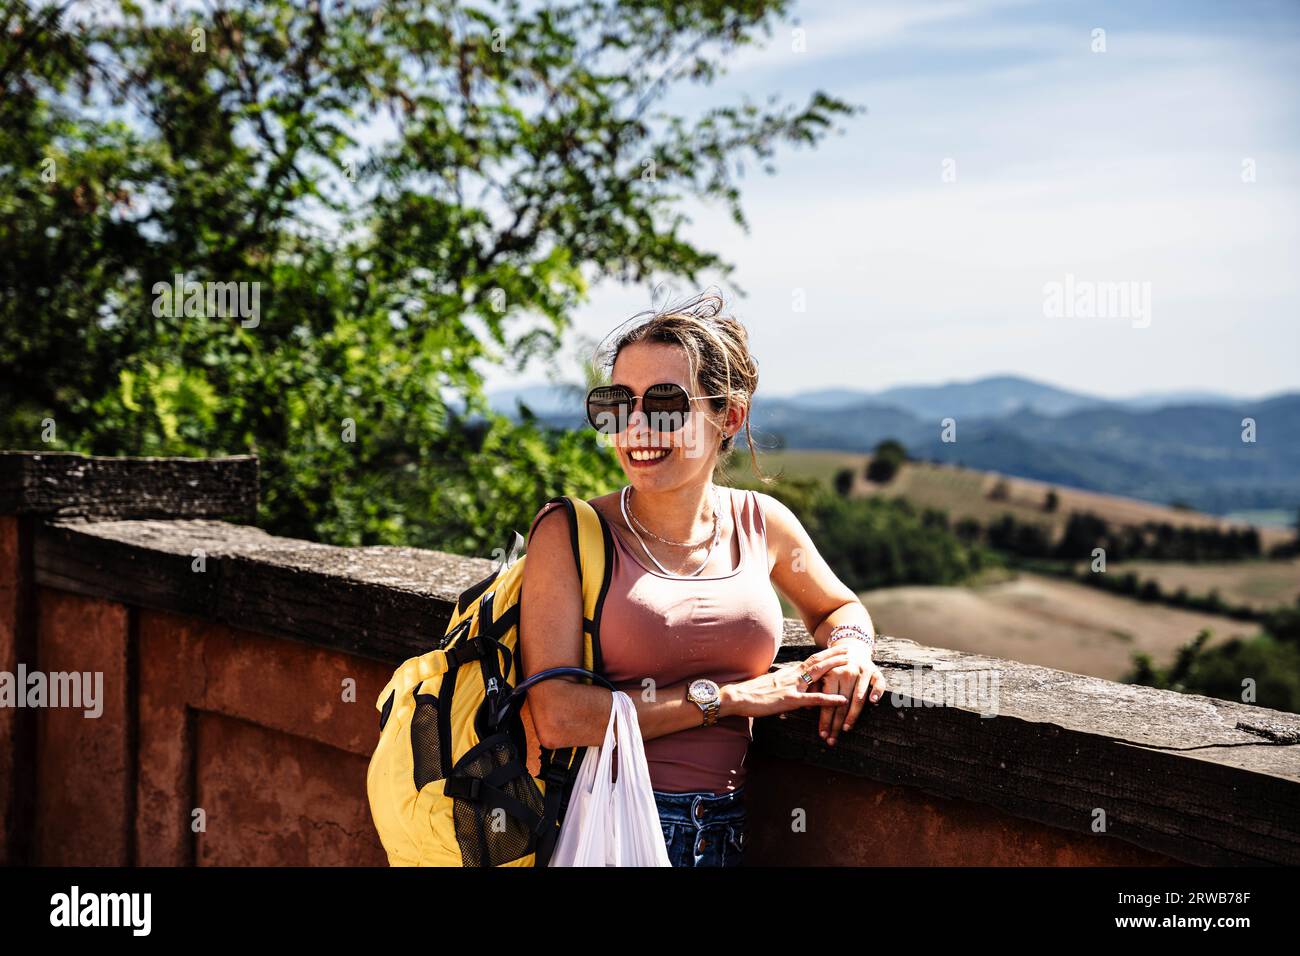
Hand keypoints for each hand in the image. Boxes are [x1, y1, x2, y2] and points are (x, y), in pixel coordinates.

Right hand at [723, 644, 853, 719]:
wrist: (737, 696)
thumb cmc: (750, 692)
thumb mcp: (770, 684)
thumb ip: (783, 683)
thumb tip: (789, 684)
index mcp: (788, 672)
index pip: (810, 660)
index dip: (824, 654)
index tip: (837, 649)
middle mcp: (792, 675)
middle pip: (817, 662)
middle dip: (834, 655)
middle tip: (849, 649)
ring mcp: (792, 686)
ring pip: (818, 674)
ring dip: (834, 668)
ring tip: (850, 664)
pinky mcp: (790, 700)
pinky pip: (813, 699)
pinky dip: (829, 699)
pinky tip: (841, 700)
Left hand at [816, 638, 885, 744]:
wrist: (852, 649)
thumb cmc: (835, 668)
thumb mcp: (822, 675)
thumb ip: (816, 690)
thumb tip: (809, 708)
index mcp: (831, 674)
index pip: (827, 702)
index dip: (825, 719)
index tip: (823, 734)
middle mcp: (846, 673)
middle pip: (842, 704)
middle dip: (836, 724)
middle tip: (832, 740)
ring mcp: (861, 672)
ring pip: (858, 697)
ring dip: (853, 715)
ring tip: (846, 728)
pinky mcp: (874, 671)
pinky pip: (878, 683)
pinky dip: (876, 691)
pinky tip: (873, 702)